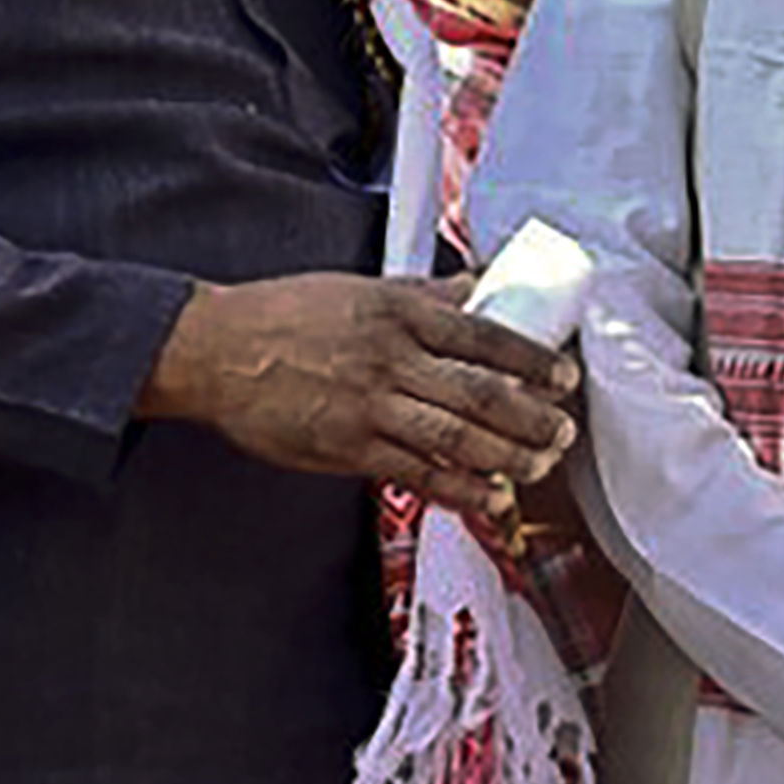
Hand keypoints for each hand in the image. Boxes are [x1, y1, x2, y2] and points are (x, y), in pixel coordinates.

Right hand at [138, 276, 578, 504]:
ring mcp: (371, 406)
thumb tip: (475, 287)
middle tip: (563, 431)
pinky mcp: (348, 447)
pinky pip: (415, 472)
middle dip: (532, 417)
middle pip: (481, 393)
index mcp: (400, 313)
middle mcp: (392, 359)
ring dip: (506, 456)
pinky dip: (457, 488)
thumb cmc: (285, 316)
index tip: (562, 377)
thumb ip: (424, 293)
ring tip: (538, 465)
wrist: (219, 351)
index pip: (485, 337)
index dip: (532, 361)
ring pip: (455, 437)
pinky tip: (487, 496)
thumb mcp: (362, 289)